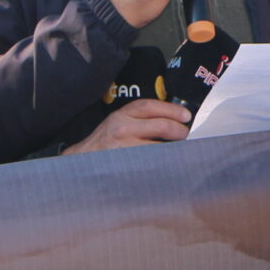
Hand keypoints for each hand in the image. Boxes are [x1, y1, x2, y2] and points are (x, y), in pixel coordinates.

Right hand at [67, 100, 191, 153]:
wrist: (84, 160)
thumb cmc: (104, 142)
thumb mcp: (118, 122)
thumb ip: (138, 119)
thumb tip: (169, 119)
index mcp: (121, 115)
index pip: (150, 106)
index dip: (171, 110)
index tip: (185, 115)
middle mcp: (123, 129)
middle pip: (160, 125)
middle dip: (178, 130)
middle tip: (185, 133)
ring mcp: (125, 148)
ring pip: (159, 145)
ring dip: (173, 148)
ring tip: (178, 149)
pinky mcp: (127, 163)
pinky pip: (152, 162)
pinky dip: (163, 161)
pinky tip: (168, 162)